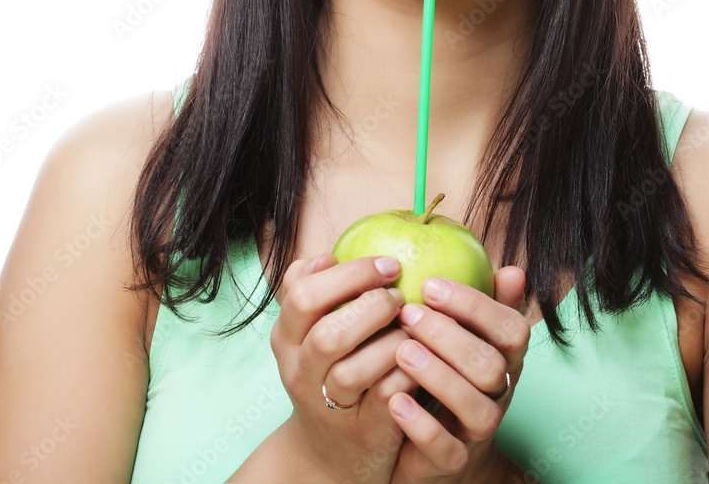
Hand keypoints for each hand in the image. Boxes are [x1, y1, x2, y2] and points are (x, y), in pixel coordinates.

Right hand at [270, 252, 422, 483]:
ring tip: (410, 325)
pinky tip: (421, 353)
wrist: (330, 453)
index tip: (387, 263)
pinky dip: (407, 369)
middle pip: (328, 334)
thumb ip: (314, 292)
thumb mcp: (309, 334)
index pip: (303, 295)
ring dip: (391, 340)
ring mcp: (329, 407)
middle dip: (371, 306)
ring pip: (354, 371)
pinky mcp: (364, 430)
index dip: (349, 273)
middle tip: (399, 295)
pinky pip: (387, 395)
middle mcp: (301, 373)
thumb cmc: (328, 373)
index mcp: (287, 338)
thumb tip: (326, 254)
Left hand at [385, 266, 528, 482]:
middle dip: (449, 337)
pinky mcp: (455, 461)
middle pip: (491, 366)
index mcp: (505, 356)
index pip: (511, 328)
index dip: (475, 306)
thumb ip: (480, 304)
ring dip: (438, 376)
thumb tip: (513, 269)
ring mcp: (479, 430)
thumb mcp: (464, 335)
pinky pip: (447, 449)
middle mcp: (499, 392)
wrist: (436, 443)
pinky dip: (422, 425)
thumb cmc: (447, 371)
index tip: (429, 285)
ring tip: (402, 352)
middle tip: (408, 314)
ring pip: (476, 408)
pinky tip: (395, 401)